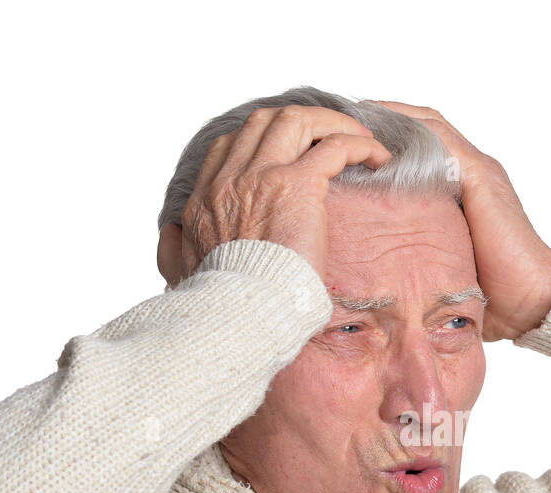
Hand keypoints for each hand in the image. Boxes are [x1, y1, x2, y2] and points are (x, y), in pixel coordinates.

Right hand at [158, 105, 391, 285]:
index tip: (289, 149)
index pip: (231, 145)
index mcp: (206, 197)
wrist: (240, 312)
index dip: (263, 138)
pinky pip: (335, 146)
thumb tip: (173, 232)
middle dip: (301, 121)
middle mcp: (231, 178)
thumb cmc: (222, 303)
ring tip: (360, 138)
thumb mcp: (180, 270)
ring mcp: (263, 176)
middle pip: (264, 121)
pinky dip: (359, 144)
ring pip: (298, 121)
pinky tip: (377, 156)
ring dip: (332, 123)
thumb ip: (174, 248)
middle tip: (329, 136)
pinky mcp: (299, 185)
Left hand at [366, 99, 550, 341]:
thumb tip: (375, 261)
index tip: (348, 135)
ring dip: (392, 116)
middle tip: (342, 116)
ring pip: (429, 126)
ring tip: (355, 114)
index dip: (386, 135)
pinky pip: (442, 140)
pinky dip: (411, 131)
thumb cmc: (490, 291)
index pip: (420, 145)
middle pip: (422, 127)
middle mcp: (471, 170)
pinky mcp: (480, 176)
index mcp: (462, 186)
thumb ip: (418, 246)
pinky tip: (379, 131)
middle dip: (383, 117)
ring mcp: (478, 170)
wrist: (530, 299)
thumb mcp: (441, 260)